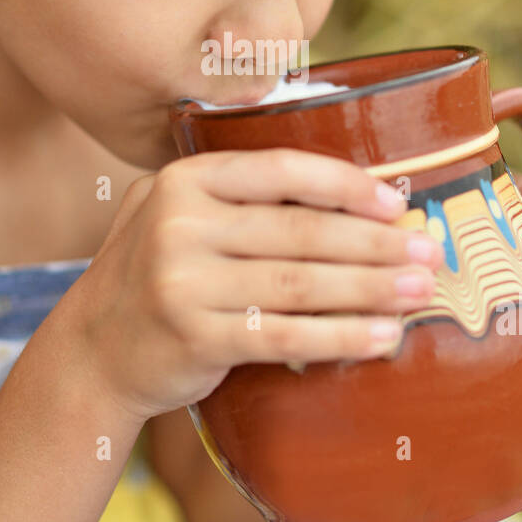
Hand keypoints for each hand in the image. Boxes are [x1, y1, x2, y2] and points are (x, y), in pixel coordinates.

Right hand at [70, 148, 444, 421]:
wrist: (93, 350)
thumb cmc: (160, 275)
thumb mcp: (179, 215)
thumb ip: (241, 196)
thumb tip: (352, 190)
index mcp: (185, 180)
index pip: (281, 171)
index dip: (346, 185)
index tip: (396, 204)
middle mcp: (180, 223)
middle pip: (301, 231)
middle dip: (375, 243)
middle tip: (428, 252)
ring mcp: (183, 281)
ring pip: (300, 284)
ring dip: (370, 288)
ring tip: (418, 292)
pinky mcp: (195, 336)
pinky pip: (285, 335)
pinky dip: (340, 336)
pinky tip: (381, 336)